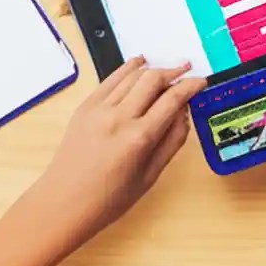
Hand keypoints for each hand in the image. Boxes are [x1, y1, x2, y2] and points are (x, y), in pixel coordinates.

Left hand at [0, 57, 206, 265]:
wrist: (64, 201)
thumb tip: (184, 114)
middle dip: (173, 71)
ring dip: (153, 68)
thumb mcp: (150, 176)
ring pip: (131, 75)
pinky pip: (110, 80)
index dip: (190, 86)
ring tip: (168, 68)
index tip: (201, 81)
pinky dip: (127, 69)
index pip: (172, 100)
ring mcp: (99, 109)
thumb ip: (171, 142)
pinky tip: (139, 64)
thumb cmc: (110, 199)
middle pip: (152, 79)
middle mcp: (119, 117)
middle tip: (187, 70)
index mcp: (139, 138)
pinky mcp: (85, 107)